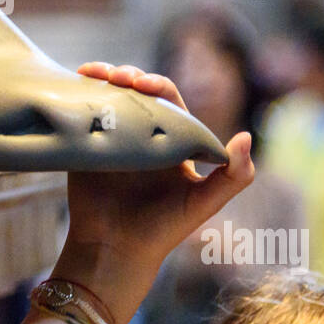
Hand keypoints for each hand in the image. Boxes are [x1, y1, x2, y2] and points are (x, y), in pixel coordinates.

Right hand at [62, 62, 254, 277]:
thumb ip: (234, 175)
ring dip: (104, 77)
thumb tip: (246, 135)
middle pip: (136, 91)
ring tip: (94, 72)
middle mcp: (145, 134)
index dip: (158, 84)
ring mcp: (115, 137)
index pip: (169, 100)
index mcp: (174, 140)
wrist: (114, 251)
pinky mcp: (86, 145)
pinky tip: (77, 80)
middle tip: (118, 77)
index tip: (144, 84)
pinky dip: (80, 92)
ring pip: (110, 95)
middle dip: (129, 75)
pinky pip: (85, 113)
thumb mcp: (204, 203)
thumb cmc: (163, 230)